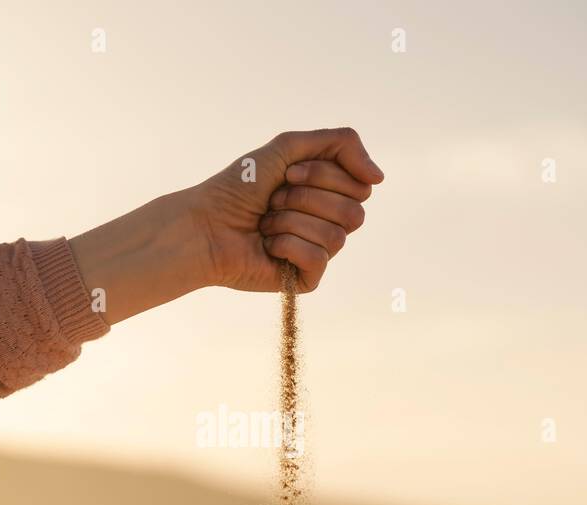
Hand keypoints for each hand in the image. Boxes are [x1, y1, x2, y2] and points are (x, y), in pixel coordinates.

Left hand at [192, 128, 385, 292]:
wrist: (206, 224)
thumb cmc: (239, 187)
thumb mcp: (289, 147)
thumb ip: (340, 144)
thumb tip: (380, 178)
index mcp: (328, 192)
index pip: (361, 185)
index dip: (323, 175)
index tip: (287, 174)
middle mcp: (327, 222)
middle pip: (355, 211)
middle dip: (307, 198)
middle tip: (273, 200)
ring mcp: (318, 252)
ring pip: (337, 236)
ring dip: (292, 221)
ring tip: (266, 223)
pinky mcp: (306, 278)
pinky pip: (319, 259)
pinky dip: (288, 246)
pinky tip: (267, 247)